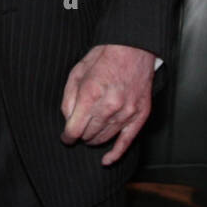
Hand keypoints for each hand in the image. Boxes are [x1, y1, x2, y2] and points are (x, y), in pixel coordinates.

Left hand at [61, 43, 154, 166]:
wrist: (134, 46)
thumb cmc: (105, 56)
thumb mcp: (77, 72)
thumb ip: (69, 99)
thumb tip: (68, 121)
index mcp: (91, 94)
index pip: (74, 130)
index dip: (66, 136)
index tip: (66, 136)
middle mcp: (110, 105)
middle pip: (88, 136)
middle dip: (81, 134)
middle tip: (81, 126)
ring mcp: (127, 111)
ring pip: (104, 138)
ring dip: (94, 138)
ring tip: (92, 130)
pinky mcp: (141, 113)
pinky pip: (127, 141)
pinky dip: (115, 153)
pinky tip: (106, 161)